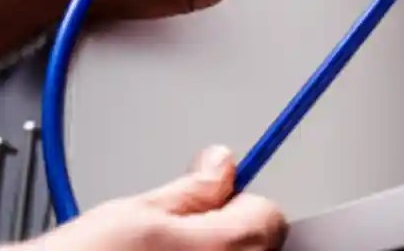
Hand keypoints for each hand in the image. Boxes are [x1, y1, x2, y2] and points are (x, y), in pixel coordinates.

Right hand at [7, 146, 285, 249]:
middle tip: (177, 229)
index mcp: (224, 247)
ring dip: (210, 250)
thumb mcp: (136, 211)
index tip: (212, 197)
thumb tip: (222, 163)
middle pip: (255, 243)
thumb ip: (191, 188)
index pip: (267, 214)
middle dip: (224, 227)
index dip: (237, 199)